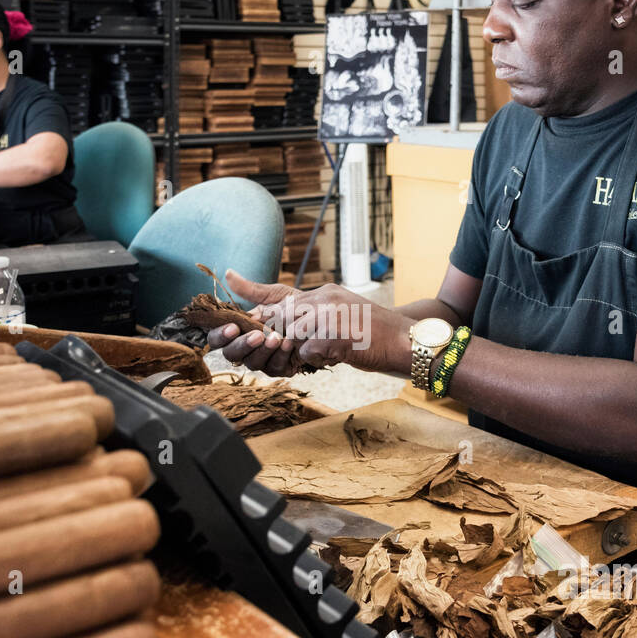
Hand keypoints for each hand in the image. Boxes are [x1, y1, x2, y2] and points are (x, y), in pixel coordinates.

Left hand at [206, 269, 414, 376]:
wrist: (407, 342)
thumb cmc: (375, 336)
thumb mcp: (343, 316)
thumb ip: (314, 318)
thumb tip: (284, 330)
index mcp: (325, 294)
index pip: (280, 293)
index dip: (253, 290)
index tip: (229, 277)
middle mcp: (325, 299)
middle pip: (281, 317)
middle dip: (277, 335)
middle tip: (287, 346)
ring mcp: (330, 316)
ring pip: (293, 336)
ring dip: (302, 350)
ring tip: (325, 351)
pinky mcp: (335, 336)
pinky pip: (309, 353)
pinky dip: (318, 360)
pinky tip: (336, 356)